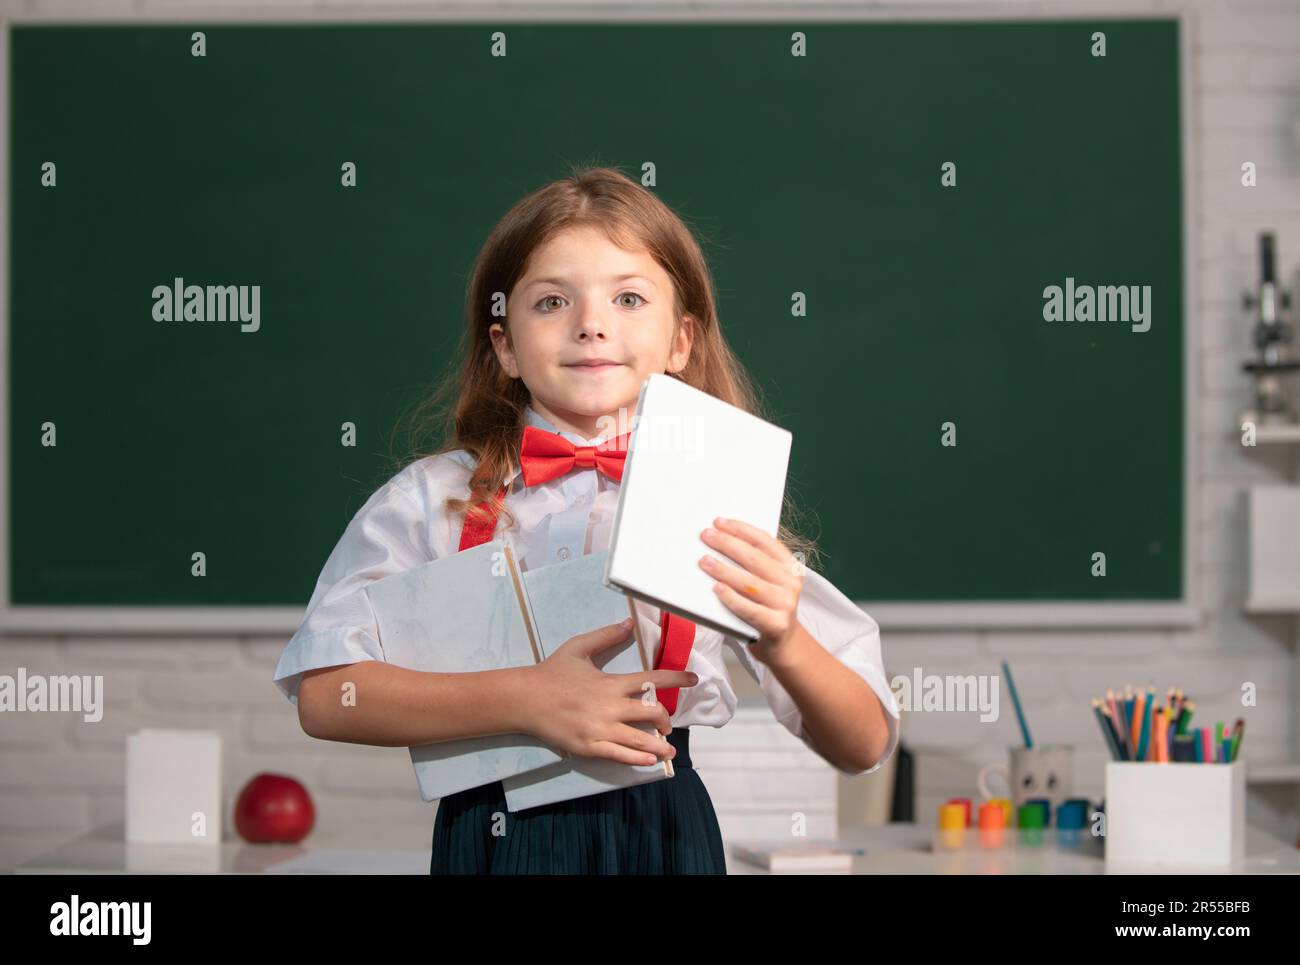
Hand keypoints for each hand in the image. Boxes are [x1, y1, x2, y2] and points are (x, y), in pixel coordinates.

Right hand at [522, 619, 698, 765]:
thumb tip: (629, 622)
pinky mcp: (589, 747)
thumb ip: (606, 636)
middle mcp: (610, 707)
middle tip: (667, 724)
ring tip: (670, 749)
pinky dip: (638, 759)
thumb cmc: (552, 672)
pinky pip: (619, 755)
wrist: (526, 699)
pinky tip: (650, 761)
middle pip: (651, 714)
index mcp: (611, 682)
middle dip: (665, 720)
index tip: (694, 679)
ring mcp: (600, 730)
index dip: (676, 679)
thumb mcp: (578, 647)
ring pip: (639, 740)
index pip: (652, 679)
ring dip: (659, 745)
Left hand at [699, 516, 805, 665]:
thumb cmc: (767, 607)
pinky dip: (731, 598)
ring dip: (724, 570)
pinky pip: (749, 609)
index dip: (741, 529)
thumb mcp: (768, 581)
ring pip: (750, 583)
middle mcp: (791, 583)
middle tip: (706, 536)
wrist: (783, 644)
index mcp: (790, 566)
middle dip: (727, 544)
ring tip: (704, 561)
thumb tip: (719, 540)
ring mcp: (785, 604)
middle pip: (754, 559)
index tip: (719, 522)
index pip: (764, 541)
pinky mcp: (776, 625)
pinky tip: (717, 589)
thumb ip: (753, 564)